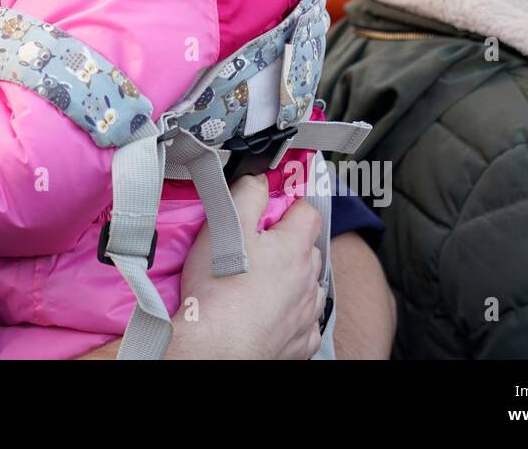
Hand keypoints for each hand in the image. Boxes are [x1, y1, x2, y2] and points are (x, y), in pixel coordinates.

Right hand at [168, 174, 324, 359]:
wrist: (217, 345)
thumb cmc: (219, 289)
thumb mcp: (226, 223)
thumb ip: (248, 194)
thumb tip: (260, 181)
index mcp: (294, 248)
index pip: (308, 212)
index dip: (292, 204)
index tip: (277, 204)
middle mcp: (308, 280)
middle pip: (309, 249)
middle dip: (290, 242)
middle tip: (260, 243)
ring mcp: (306, 313)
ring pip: (310, 286)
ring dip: (295, 279)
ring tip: (264, 279)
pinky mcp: (299, 342)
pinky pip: (305, 322)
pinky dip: (294, 314)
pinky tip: (273, 311)